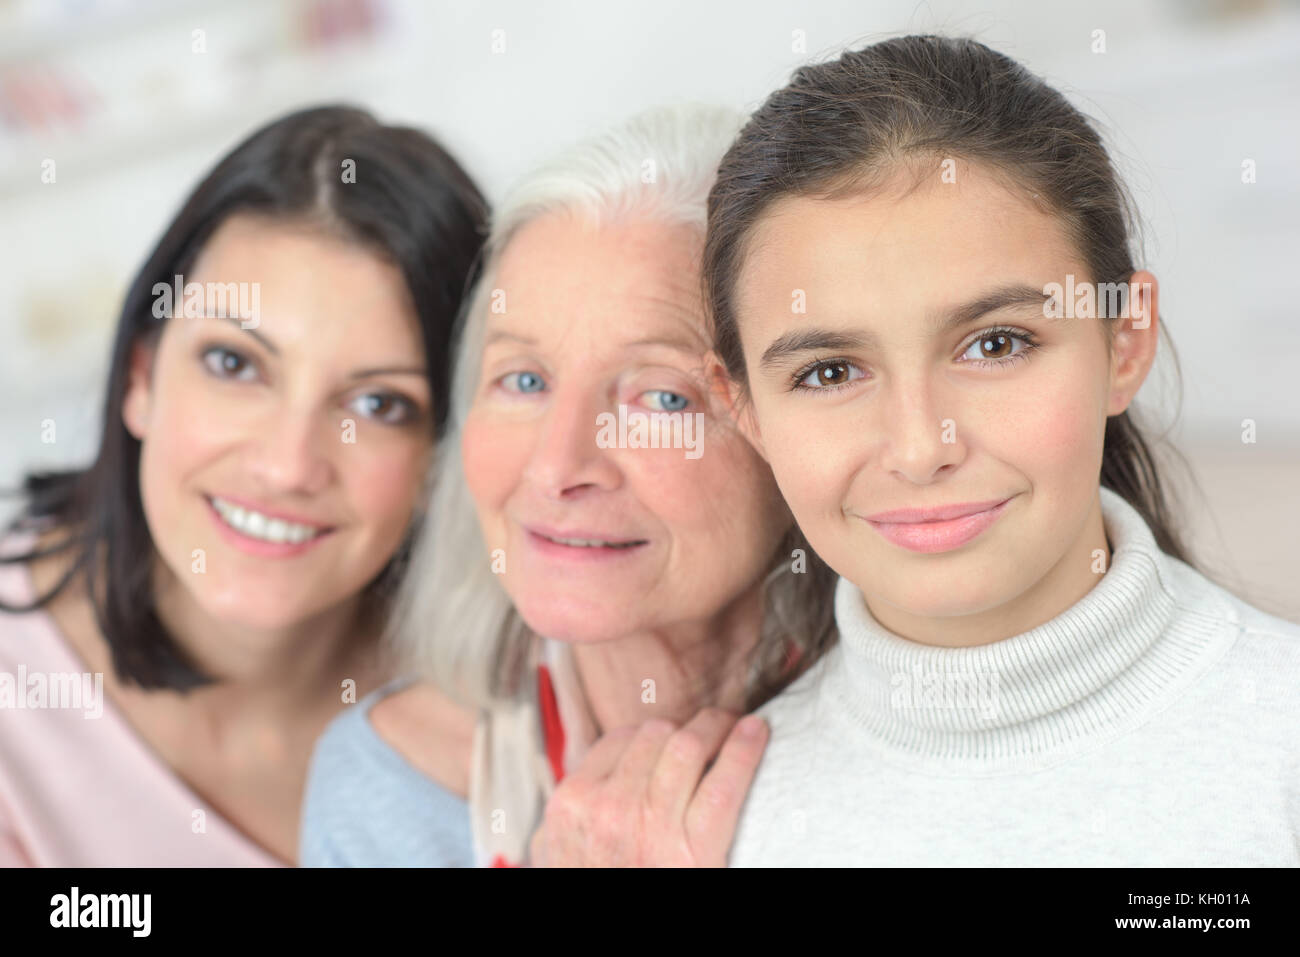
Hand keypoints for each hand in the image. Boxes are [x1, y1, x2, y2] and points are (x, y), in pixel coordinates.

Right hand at [528, 708, 768, 866]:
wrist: (611, 947)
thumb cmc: (591, 888)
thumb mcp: (558, 864)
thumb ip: (558, 833)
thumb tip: (568, 808)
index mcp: (572, 805)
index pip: (620, 741)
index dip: (654, 734)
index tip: (674, 735)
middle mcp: (608, 806)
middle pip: (657, 735)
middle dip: (688, 726)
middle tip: (715, 724)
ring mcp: (652, 825)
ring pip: (688, 745)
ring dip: (717, 727)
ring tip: (738, 724)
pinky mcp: (697, 850)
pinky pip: (725, 782)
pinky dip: (745, 750)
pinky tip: (758, 733)